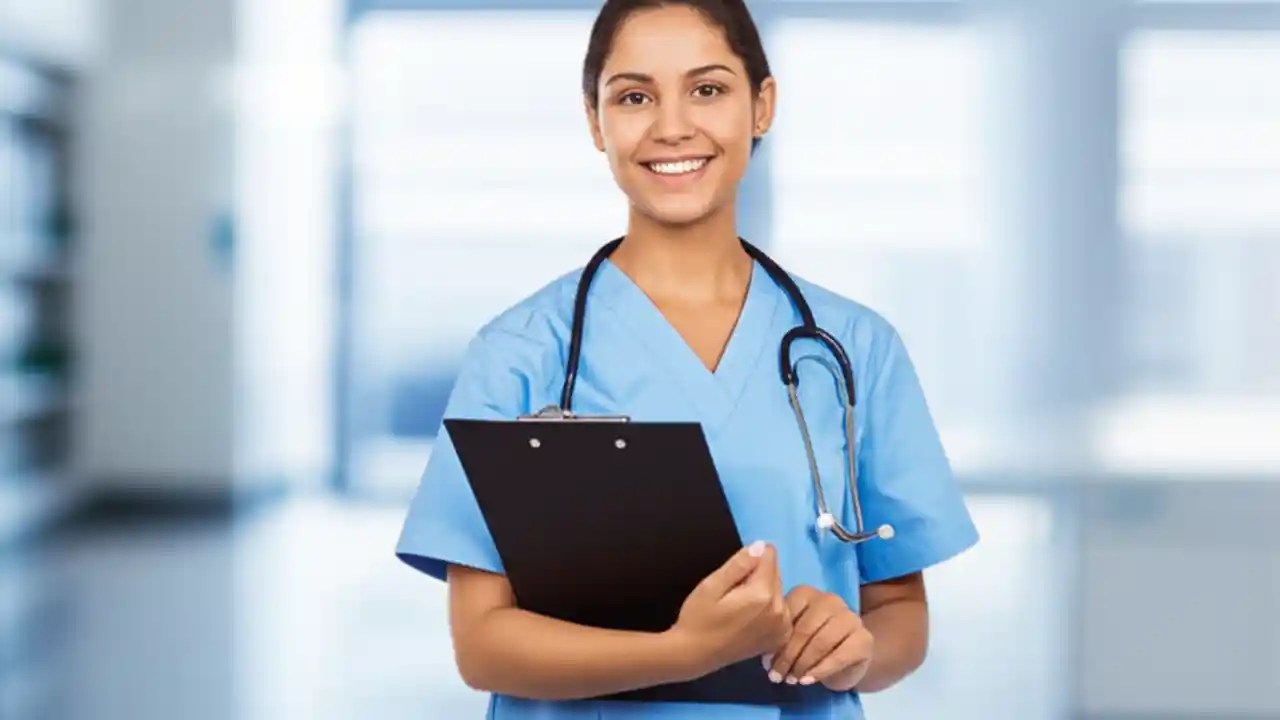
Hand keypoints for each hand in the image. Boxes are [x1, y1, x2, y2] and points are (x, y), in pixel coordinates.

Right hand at [669, 541, 791, 676]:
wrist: (694, 656)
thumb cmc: (698, 618)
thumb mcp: (712, 585)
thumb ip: (739, 564)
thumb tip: (760, 546)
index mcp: (763, 594)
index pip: (769, 555)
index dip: (749, 557)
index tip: (733, 572)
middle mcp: (779, 610)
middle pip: (775, 572)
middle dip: (757, 574)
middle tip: (732, 592)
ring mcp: (782, 626)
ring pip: (777, 590)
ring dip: (763, 590)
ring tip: (739, 607)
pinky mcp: (780, 637)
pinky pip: (780, 608)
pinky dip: (768, 607)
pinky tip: (749, 618)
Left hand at [764, 585, 873, 690]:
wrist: (847, 659)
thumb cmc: (811, 645)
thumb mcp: (792, 637)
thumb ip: (779, 638)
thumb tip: (764, 655)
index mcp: (808, 594)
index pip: (789, 612)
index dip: (776, 640)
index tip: (766, 663)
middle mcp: (831, 600)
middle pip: (805, 628)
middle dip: (787, 656)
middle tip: (776, 676)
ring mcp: (850, 618)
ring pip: (821, 642)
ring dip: (802, 665)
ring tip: (790, 680)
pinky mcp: (864, 640)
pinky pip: (839, 656)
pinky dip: (819, 670)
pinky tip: (807, 681)